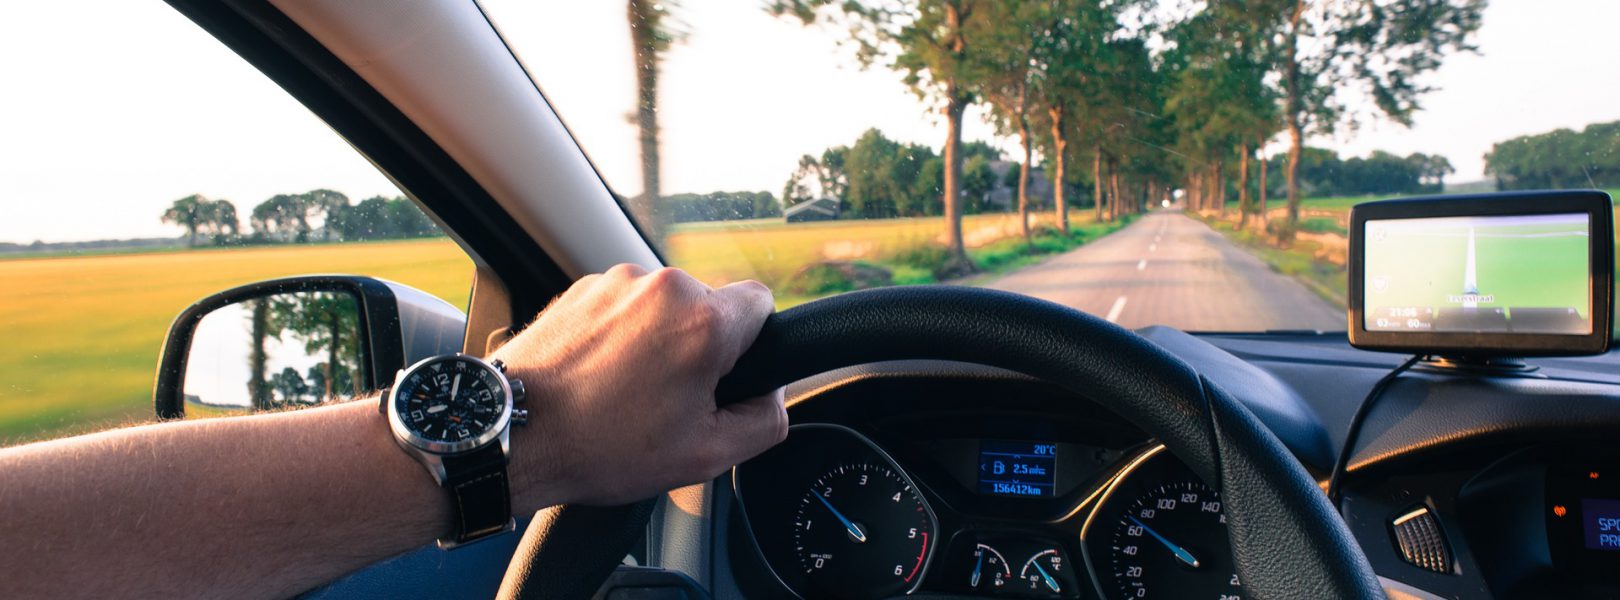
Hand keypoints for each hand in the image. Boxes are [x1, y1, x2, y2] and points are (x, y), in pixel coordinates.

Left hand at [491, 264, 786, 507]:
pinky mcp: (582, 287)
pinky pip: (625, 308)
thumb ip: (765, 421)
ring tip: (624, 393)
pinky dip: (621, 337)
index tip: (724, 377)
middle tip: (669, 400)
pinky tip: (599, 377)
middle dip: (699, 349)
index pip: (762, 302)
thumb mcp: (706, 456)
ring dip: (658, 342)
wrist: (513, 434)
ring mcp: (617, 282)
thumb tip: (773, 397)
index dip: (752, 345)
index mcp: (703, 322)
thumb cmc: (601, 447)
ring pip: (665, 309)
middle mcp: (663, 287)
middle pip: (710, 308)